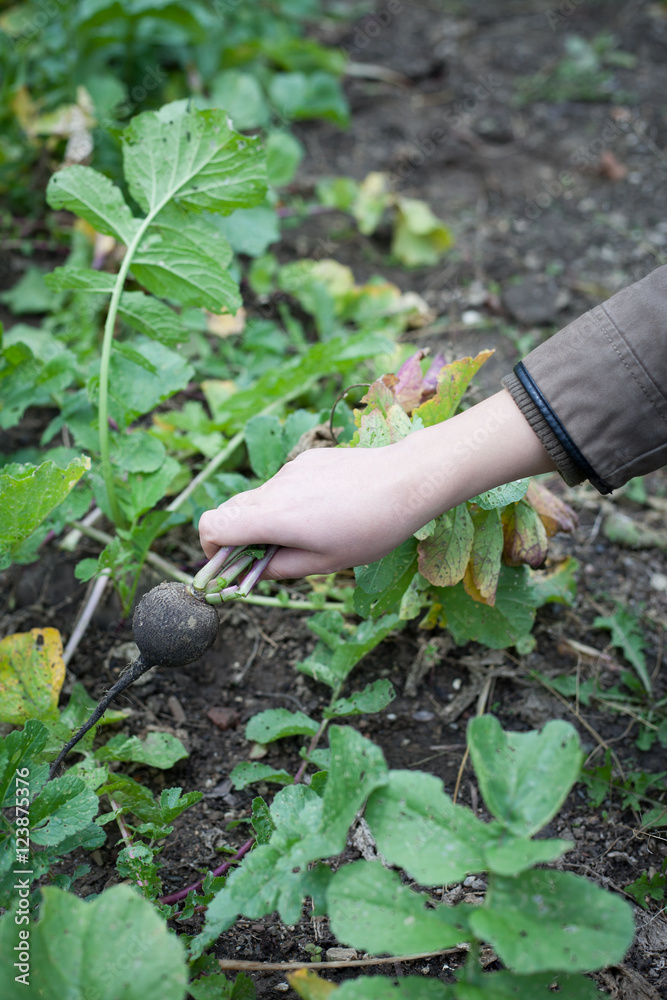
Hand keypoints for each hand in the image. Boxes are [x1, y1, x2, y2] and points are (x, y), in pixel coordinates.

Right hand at [198, 441, 425, 578]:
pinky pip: (285, 484)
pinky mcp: (308, 460)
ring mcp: (291, 470)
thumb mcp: (326, 562)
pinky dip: (290, 501)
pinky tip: (329, 510)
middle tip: (266, 557)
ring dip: (267, 520)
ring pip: (260, 498)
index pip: (212, 526)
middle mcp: (274, 489)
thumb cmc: (371, 527)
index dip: (210, 549)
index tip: (230, 564)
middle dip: (237, 537)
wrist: (407, 480)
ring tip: (309, 534)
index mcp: (273, 518)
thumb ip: (282, 568)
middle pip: (230, 510)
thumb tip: (257, 571)